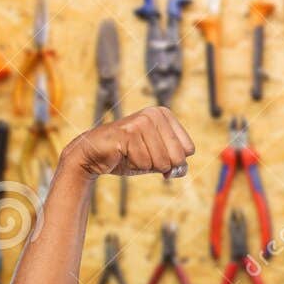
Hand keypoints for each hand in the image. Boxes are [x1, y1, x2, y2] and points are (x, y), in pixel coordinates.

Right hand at [61, 107, 194, 177]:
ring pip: (161, 161)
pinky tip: (122, 154)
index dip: (174, 161)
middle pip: (178, 157)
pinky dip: (134, 165)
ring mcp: (141, 121)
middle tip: (142, 156)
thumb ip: (176, 164)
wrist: (94, 155)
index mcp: (165, 115)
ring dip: (145, 165)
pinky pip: (144, 163)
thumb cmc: (127, 155)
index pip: (189, 149)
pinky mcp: (128, 132)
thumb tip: (182, 169)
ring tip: (131, 154)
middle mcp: (155, 114)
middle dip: (161, 165)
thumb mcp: (157, 160)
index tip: (156, 154)